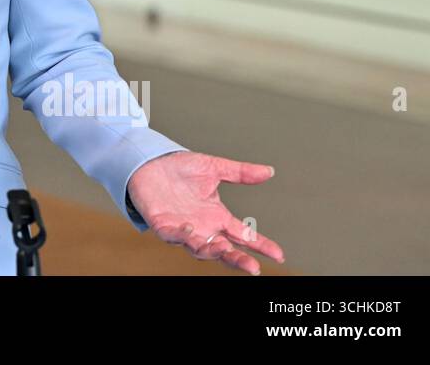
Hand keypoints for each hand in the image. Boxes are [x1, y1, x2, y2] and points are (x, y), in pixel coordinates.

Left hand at [127, 151, 285, 274]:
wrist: (150, 161)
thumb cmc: (180, 168)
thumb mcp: (214, 168)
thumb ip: (240, 172)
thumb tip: (270, 171)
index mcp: (218, 217)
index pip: (244, 235)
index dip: (261, 245)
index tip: (279, 256)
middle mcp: (203, 227)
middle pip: (224, 250)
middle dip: (238, 260)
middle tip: (253, 267)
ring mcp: (183, 229)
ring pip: (200, 249)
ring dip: (211, 250)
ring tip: (223, 248)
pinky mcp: (162, 225)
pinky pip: (172, 235)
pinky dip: (182, 235)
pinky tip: (191, 230)